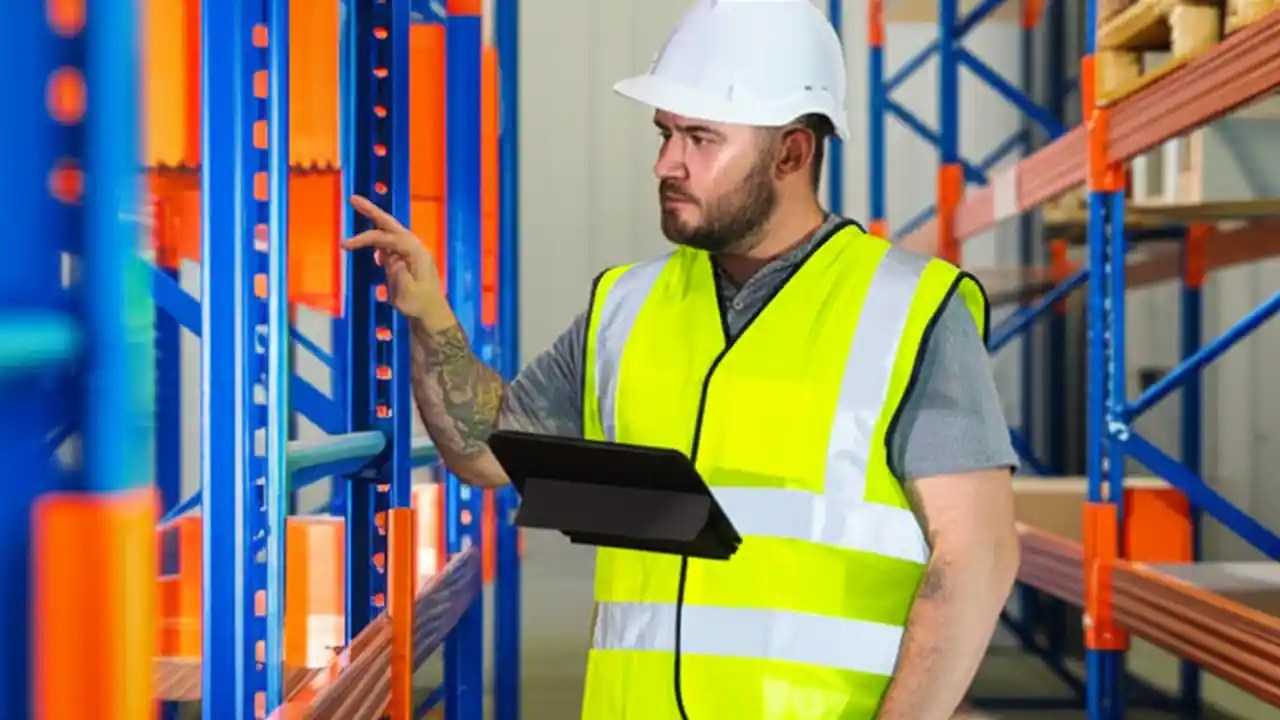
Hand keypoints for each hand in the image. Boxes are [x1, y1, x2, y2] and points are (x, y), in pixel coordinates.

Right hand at [341, 194, 442, 319]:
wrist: (430, 314)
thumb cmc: (420, 305)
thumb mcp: (409, 295)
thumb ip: (400, 277)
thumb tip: (390, 260)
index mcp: (416, 252)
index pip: (389, 239)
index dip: (367, 239)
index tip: (346, 245)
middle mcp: (413, 247)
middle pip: (391, 225)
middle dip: (372, 211)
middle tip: (353, 198)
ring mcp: (408, 252)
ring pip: (388, 231)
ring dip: (372, 220)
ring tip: (356, 205)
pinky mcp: (402, 258)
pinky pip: (387, 242)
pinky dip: (375, 236)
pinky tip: (364, 237)